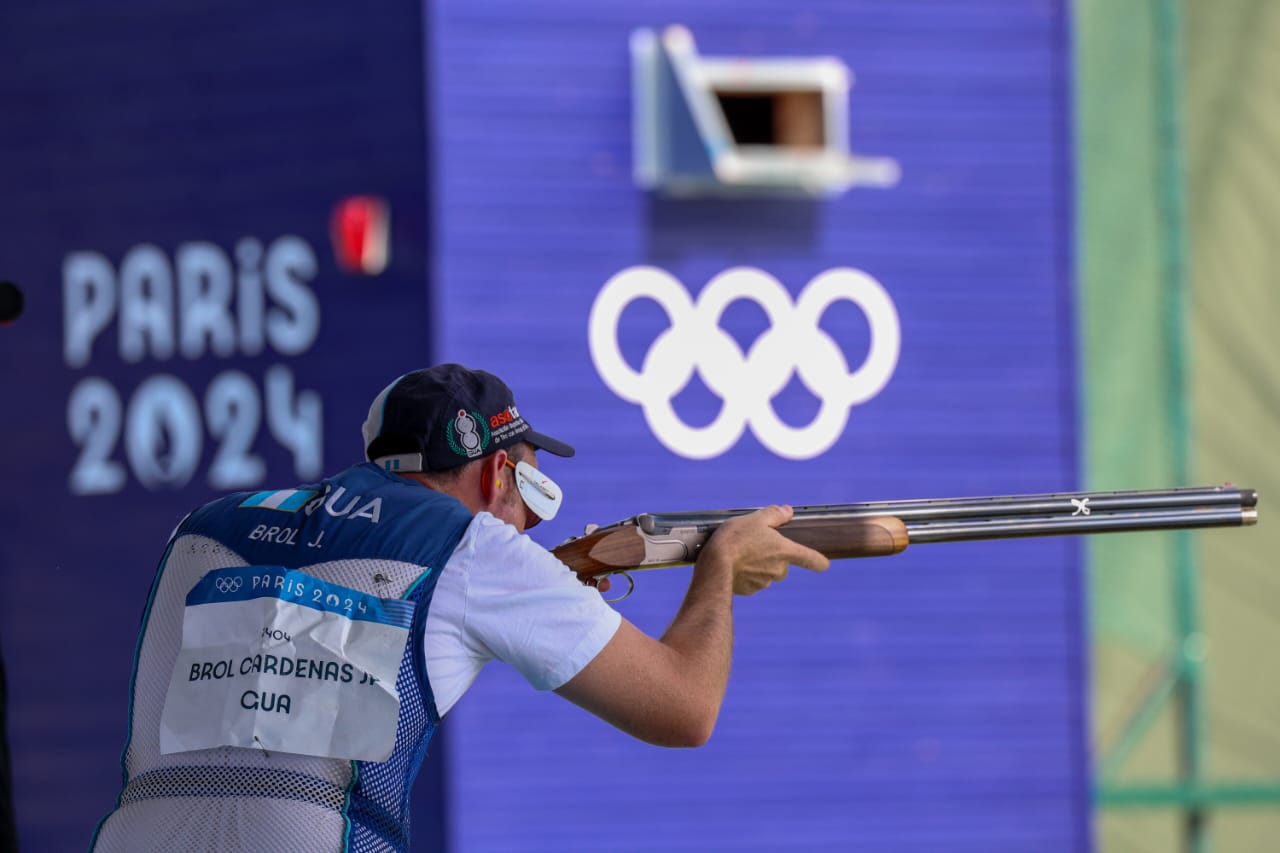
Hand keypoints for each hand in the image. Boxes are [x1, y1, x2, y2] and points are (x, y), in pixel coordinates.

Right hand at [701, 505, 830, 595]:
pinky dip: (746, 574)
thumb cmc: (736, 538)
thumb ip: (775, 514)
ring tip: (740, 554)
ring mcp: (764, 582)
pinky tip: (734, 565)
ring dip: (758, 565)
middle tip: (756, 544)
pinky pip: (752, 581)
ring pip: (766, 573)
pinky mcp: (750, 590)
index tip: (823, 563)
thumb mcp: (756, 518)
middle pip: (783, 564)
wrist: (714, 565)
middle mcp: (779, 570)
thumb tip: (788, 511)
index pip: (813, 560)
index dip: (819, 561)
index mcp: (786, 551)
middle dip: (773, 556)